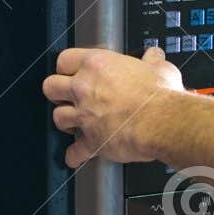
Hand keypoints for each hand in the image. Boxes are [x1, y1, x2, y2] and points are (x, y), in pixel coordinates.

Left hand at [43, 47, 185, 167]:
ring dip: (65, 121)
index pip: (65, 59)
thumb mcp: (160, 68)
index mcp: (97, 65)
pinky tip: (77, 156)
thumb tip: (154, 57)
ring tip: (73, 123)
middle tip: (66, 96)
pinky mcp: (92, 140)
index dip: (67, 67)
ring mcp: (85, 115)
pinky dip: (75, 156)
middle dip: (57, 93)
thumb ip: (152, 62)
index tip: (73, 71)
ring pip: (57, 117)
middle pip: (50, 87)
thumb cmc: (159, 95)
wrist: (162, 122)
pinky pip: (75, 152)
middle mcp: (85, 88)